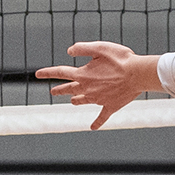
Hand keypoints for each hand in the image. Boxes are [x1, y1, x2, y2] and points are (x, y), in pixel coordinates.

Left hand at [36, 40, 154, 129]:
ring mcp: (98, 99)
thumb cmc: (120, 59)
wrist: (137, 74)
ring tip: (72, 101)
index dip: (47, 72)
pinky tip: (92, 127)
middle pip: (69, 89)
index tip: (37, 74)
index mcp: (83, 74)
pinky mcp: (110, 106)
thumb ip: (82, 48)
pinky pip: (101, 117)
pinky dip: (96, 122)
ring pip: (82, 101)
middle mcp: (87, 88)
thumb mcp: (99, 47)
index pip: (60, 72)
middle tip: (52, 91)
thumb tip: (68, 51)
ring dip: (76, 100)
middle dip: (60, 90)